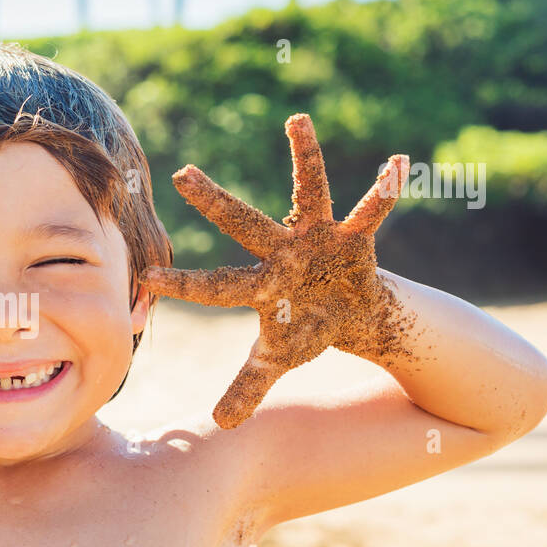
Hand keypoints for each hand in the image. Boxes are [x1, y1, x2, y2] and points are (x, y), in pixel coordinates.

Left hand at [141, 113, 410, 428]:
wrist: (355, 314)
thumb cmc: (307, 329)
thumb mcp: (279, 359)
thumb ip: (249, 386)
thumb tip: (221, 426)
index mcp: (257, 285)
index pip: (213, 286)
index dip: (183, 285)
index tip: (146, 281)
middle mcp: (280, 252)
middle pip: (241, 224)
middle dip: (212, 201)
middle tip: (180, 174)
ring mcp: (316, 238)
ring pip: (307, 192)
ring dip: (304, 157)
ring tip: (296, 120)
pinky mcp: (354, 236)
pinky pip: (371, 212)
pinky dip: (386, 190)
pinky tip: (400, 164)